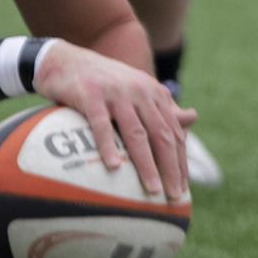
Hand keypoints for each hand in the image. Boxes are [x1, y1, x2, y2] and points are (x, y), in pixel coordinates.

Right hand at [33, 42, 195, 200]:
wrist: (63, 60)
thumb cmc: (100, 82)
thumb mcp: (135, 91)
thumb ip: (162, 107)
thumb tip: (194, 118)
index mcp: (154, 93)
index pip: (174, 133)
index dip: (180, 162)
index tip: (183, 188)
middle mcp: (139, 91)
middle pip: (161, 135)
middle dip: (171, 168)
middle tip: (174, 197)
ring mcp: (115, 93)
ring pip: (136, 133)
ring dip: (147, 165)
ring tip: (152, 190)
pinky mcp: (90, 95)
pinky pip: (101, 125)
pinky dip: (108, 146)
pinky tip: (113, 167)